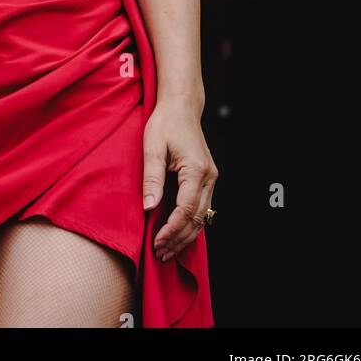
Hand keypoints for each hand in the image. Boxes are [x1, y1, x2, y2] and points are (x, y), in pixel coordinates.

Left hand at [142, 98, 217, 261]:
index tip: (156, 242)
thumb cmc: (165, 122)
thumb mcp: (152, 147)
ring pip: (202, 217)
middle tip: (160, 254)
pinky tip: (177, 234)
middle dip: (178, 239)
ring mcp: (211, 178)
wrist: (181, 106)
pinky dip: (190, 224)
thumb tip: (149, 207)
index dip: (171, 229)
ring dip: (185, 236)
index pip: (185, 209)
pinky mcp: (207, 178)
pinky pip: (201, 208)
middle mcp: (209, 176)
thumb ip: (151, 177)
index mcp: (196, 169)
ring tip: (167, 251)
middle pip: (197, 219)